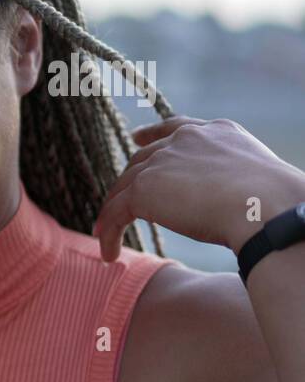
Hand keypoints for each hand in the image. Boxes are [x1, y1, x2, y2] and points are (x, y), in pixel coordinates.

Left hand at [92, 116, 304, 261]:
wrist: (264, 206)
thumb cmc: (274, 203)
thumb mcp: (256, 180)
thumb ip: (234, 181)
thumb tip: (237, 203)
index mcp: (217, 132)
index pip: (175, 128)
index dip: (152, 134)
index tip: (136, 138)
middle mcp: (186, 140)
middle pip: (143, 159)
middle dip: (129, 180)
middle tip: (119, 200)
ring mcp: (162, 161)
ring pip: (125, 187)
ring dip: (114, 213)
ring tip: (106, 237)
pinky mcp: (144, 188)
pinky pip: (116, 212)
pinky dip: (109, 232)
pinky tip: (108, 253)